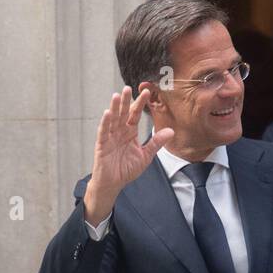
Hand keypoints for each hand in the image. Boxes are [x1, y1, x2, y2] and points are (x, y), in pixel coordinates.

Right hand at [85, 86, 173, 222]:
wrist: (113, 184)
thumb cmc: (126, 169)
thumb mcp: (145, 156)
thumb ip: (156, 143)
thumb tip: (171, 131)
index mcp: (130, 132)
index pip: (136, 114)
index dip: (140, 103)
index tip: (147, 92)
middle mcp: (120, 131)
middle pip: (123, 113)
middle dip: (125, 101)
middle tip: (128, 88)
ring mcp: (110, 137)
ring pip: (112, 119)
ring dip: (114, 108)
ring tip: (116, 95)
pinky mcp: (102, 144)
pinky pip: (103, 132)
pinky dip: (105, 122)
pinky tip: (107, 113)